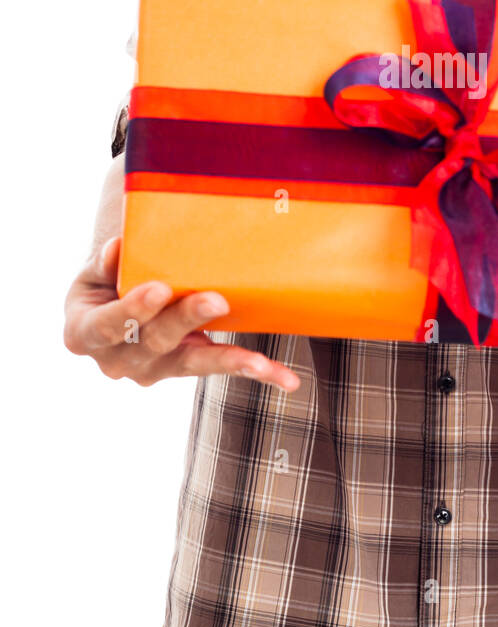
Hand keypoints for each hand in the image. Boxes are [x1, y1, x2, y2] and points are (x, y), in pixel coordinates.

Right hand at [63, 236, 300, 392]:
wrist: (112, 305)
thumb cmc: (103, 280)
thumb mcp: (94, 270)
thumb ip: (104, 263)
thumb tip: (118, 249)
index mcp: (84, 333)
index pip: (107, 325)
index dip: (132, 309)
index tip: (158, 287)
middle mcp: (117, 361)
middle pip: (154, 341)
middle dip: (186, 320)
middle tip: (216, 300)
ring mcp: (153, 370)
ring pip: (192, 363)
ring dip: (230, 360)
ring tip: (261, 363)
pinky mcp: (184, 367)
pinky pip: (219, 366)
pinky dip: (254, 369)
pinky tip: (285, 377)